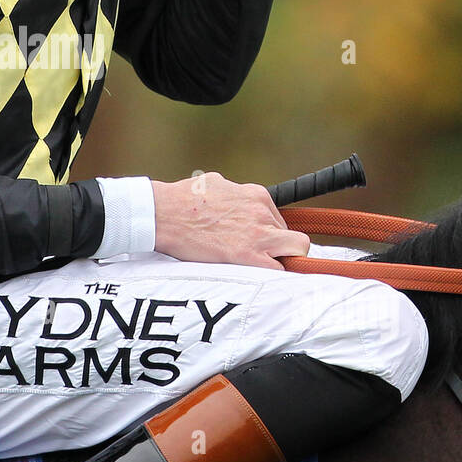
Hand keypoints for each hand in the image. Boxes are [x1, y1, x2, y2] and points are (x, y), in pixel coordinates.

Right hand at [151, 170, 310, 268]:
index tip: (257, 243)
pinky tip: (255, 277)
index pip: (279, 220)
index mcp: (256, 195)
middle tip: (265, 259)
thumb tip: (233, 201)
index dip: (270, 235)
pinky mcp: (247, 255)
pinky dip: (270, 276)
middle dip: (284, 250)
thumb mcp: (216, 184)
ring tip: (261, 270)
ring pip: (297, 250)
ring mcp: (258, 234)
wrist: (164, 213)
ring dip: (283, 262)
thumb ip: (234, 195)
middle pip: (294, 237)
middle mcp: (262, 213)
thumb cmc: (182, 199)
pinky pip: (277, 270)